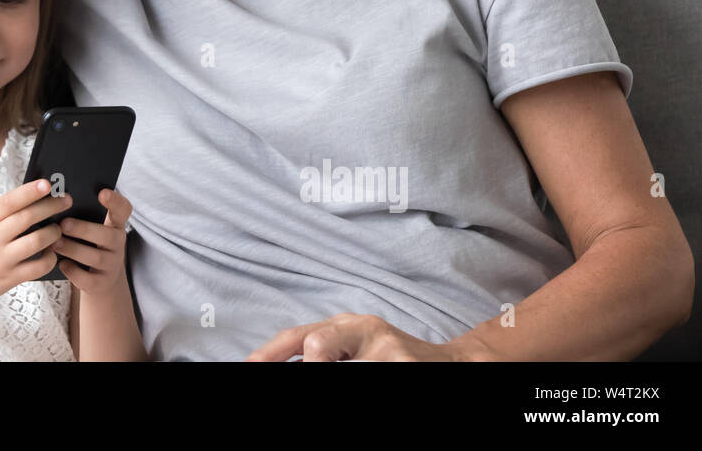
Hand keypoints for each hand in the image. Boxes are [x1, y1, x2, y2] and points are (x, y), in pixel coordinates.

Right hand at [0, 179, 72, 310]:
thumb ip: (3, 214)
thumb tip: (37, 197)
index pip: (9, 202)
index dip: (29, 191)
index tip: (47, 184)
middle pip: (26, 218)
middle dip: (50, 207)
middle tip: (66, 200)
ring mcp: (1, 260)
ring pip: (36, 242)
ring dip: (53, 232)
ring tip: (57, 229)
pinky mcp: (9, 279)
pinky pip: (38, 267)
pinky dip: (50, 258)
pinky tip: (52, 252)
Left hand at [53, 188, 132, 296]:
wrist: (99, 280)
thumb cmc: (88, 245)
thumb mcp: (91, 228)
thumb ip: (80, 215)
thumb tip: (55, 202)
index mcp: (115, 224)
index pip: (123, 209)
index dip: (115, 201)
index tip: (102, 192)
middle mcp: (118, 244)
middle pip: (108, 235)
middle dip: (84, 229)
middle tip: (63, 224)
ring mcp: (112, 265)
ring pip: (95, 257)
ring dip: (72, 249)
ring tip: (54, 243)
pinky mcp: (101, 284)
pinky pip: (87, 279)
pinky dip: (72, 271)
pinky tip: (61, 263)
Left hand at [246, 313, 465, 361]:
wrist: (453, 363)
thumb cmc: (392, 359)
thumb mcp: (355, 349)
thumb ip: (322, 354)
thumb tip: (280, 363)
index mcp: (344, 325)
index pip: (297, 336)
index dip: (269, 352)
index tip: (248, 366)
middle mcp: (363, 329)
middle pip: (317, 344)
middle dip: (311, 367)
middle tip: (311, 375)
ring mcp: (387, 347)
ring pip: (348, 366)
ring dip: (344, 372)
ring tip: (357, 370)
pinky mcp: (406, 364)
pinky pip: (372, 375)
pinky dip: (362, 377)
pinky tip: (374, 375)